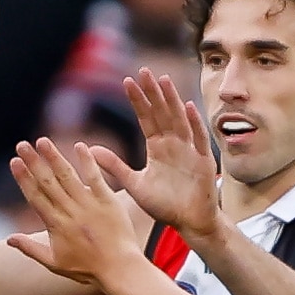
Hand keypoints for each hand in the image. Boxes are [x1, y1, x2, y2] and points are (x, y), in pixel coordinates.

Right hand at [9, 138, 143, 285]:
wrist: (120, 270)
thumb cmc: (88, 270)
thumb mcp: (55, 264)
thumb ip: (31, 249)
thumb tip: (9, 239)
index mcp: (55, 225)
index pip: (35, 197)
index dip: (23, 178)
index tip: (14, 162)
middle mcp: (70, 212)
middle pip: (48, 182)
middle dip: (34, 162)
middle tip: (22, 145)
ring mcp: (89, 205)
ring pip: (67, 177)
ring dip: (54, 157)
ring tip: (43, 141)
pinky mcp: (108, 201)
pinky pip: (96, 178)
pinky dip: (87, 162)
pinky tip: (79, 145)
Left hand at [89, 70, 220, 243]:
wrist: (190, 223)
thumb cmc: (165, 206)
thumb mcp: (135, 185)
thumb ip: (115, 166)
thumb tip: (90, 149)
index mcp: (158, 148)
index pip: (146, 118)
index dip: (138, 100)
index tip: (127, 81)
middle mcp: (174, 144)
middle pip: (162, 113)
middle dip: (154, 92)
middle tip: (144, 71)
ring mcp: (189, 150)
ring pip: (180, 120)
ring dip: (172, 100)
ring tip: (164, 80)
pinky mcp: (203, 161)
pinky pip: (199, 138)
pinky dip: (195, 123)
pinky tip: (188, 106)